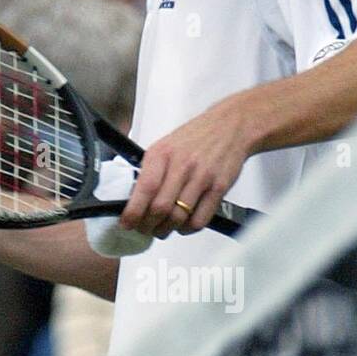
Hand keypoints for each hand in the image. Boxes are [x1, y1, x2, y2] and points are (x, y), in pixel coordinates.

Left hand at [118, 99, 253, 239]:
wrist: (229, 126)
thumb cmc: (195, 137)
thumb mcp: (164, 146)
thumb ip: (150, 171)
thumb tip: (133, 199)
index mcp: (162, 154)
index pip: (145, 189)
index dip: (133, 212)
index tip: (127, 223)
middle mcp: (182, 165)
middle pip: (160, 208)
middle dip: (149, 225)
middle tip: (145, 229)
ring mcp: (202, 178)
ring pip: (179, 217)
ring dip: (167, 229)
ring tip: (163, 228)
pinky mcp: (220, 188)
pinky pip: (201, 220)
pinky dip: (188, 229)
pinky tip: (184, 224)